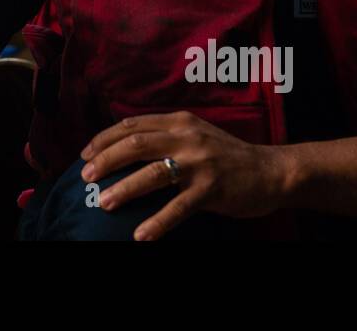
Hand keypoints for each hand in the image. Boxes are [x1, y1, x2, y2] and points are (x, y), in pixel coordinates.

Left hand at [80, 111, 295, 240]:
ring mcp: (200, 163)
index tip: (85, 154)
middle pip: (136, 144)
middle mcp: (187, 137)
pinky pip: (179, 207)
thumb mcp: (195, 134)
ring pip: (153, 173)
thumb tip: (122, 147)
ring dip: (125, 188)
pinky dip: (158, 222)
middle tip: (85, 177)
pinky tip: (141, 235)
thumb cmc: (226, 155)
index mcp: (179, 121)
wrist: (272, 170)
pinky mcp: (212, 189)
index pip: (132, 125)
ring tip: (104, 202)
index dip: (104, 138)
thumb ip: (164, 136)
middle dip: (106, 160)